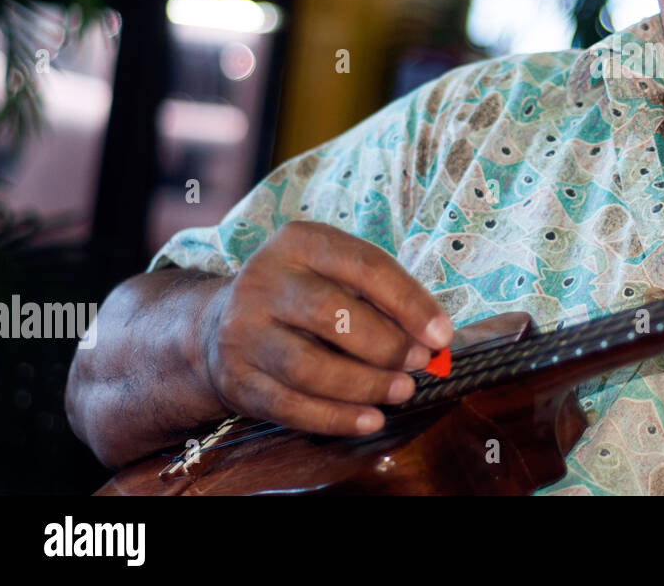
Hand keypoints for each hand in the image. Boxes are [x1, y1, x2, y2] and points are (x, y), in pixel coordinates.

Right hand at [197, 221, 452, 435]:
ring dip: (365, 385)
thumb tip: (434, 340)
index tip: (442, 335)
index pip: (365, 267)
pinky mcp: (235, 378)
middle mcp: (264, 280)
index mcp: (300, 242)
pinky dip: (337, 418)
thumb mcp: (337, 275)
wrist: (221, 324)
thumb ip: (382, 299)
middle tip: (420, 363)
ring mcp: (242, 330)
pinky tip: (371, 420)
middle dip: (386, 345)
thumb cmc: (305, 297)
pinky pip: (290, 406)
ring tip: (402, 391)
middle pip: (332, 315)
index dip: (410, 303)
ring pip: (309, 366)